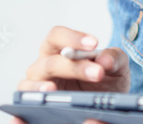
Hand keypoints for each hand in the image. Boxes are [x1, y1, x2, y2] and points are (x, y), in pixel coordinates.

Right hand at [9, 25, 129, 123]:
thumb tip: (105, 59)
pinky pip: (26, 99)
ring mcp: (38, 83)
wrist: (105, 106)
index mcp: (60, 49)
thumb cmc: (105, 81)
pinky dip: (29, 99)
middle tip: (98, 73)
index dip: (73, 37)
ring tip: (53, 90)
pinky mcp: (35, 102)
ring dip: (45, 85)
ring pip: (35, 79)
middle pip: (51, 60)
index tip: (94, 43)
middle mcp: (45, 64)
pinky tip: (42, 102)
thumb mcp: (116, 68)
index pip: (58, 36)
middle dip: (75, 66)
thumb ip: (114, 59)